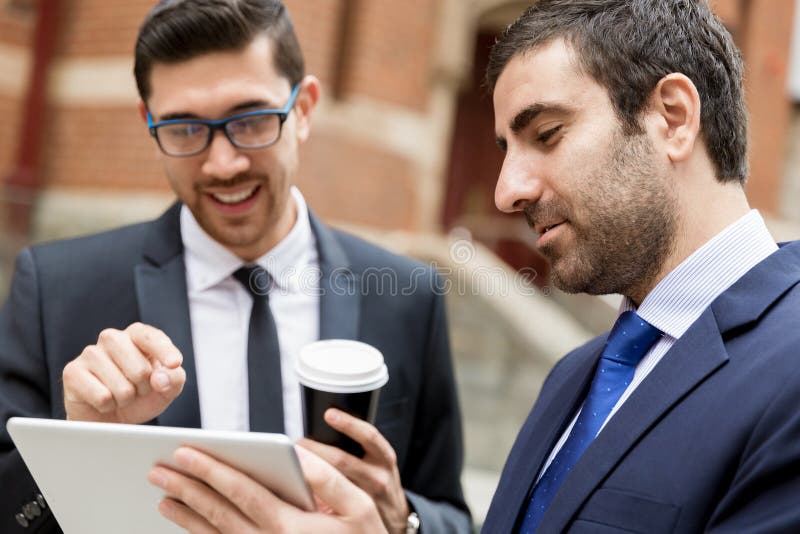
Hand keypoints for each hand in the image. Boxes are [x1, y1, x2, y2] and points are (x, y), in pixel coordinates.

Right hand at [62, 322, 184, 423]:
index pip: (150, 336)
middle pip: (140, 369)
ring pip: (122, 387)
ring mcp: (90, 353)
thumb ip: (173, 379)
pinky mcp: (73, 372)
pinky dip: (108, 406)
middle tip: (137, 390)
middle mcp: (112, 338)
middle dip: (144, 388)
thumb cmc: (140, 397)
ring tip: (119, 396)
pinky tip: (103, 401)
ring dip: (126, 399)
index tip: (174, 364)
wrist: (109, 418)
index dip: (164, 351)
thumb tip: (160, 379)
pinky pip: (102, 397)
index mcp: (136, 335)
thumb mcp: (167, 388)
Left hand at [148, 445, 387, 533]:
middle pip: (222, 513)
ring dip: (188, 516)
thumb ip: (327, 478)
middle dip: (189, 488)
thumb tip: (296, 450)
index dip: (214, 472)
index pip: (245, 493)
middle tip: (159, 470)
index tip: (188, 453)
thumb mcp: (360, 506)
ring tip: (164, 496)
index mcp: (295, 526)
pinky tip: (188, 524)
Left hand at [299, 409, 409, 533]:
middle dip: (317, 449)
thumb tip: (323, 428)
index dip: (348, 423)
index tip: (329, 414)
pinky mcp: (355, 513)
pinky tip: (302, 485)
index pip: (368, 435)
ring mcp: (368, 496)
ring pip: (334, 481)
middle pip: (344, 460)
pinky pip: (331, 501)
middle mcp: (378, 476)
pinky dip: (315, 491)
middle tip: (298, 443)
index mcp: (384, 457)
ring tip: (294, 462)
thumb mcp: (378, 459)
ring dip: (311, 470)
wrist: (394, 514)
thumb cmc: (378, 480)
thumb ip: (358, 446)